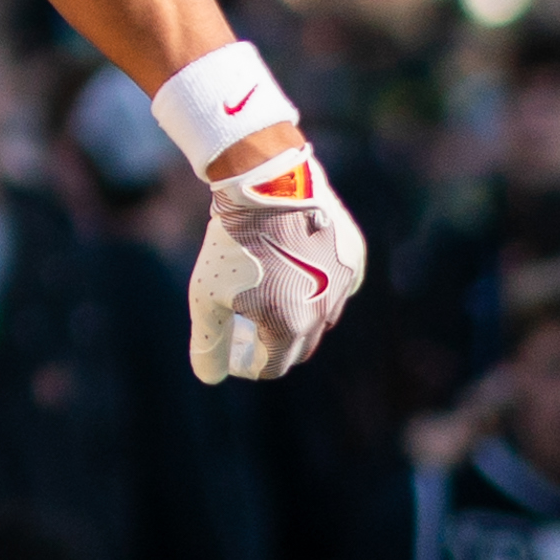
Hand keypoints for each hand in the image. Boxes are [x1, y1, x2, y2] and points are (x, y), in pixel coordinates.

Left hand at [189, 150, 363, 383]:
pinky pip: (339, 286)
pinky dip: (319, 287)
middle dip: (272, 344)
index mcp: (290, 327)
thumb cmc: (231, 239)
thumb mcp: (205, 294)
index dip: (246, 362)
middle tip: (246, 326)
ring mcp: (344, 284)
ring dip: (297, 315)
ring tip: (269, 292)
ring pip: (322, 316)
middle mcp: (325, 312)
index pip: (271, 366)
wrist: (266, 181)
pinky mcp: (354, 257)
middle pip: (298, 346)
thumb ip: (209, 342)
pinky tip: (295, 269)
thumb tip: (210, 377)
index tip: (230, 345)